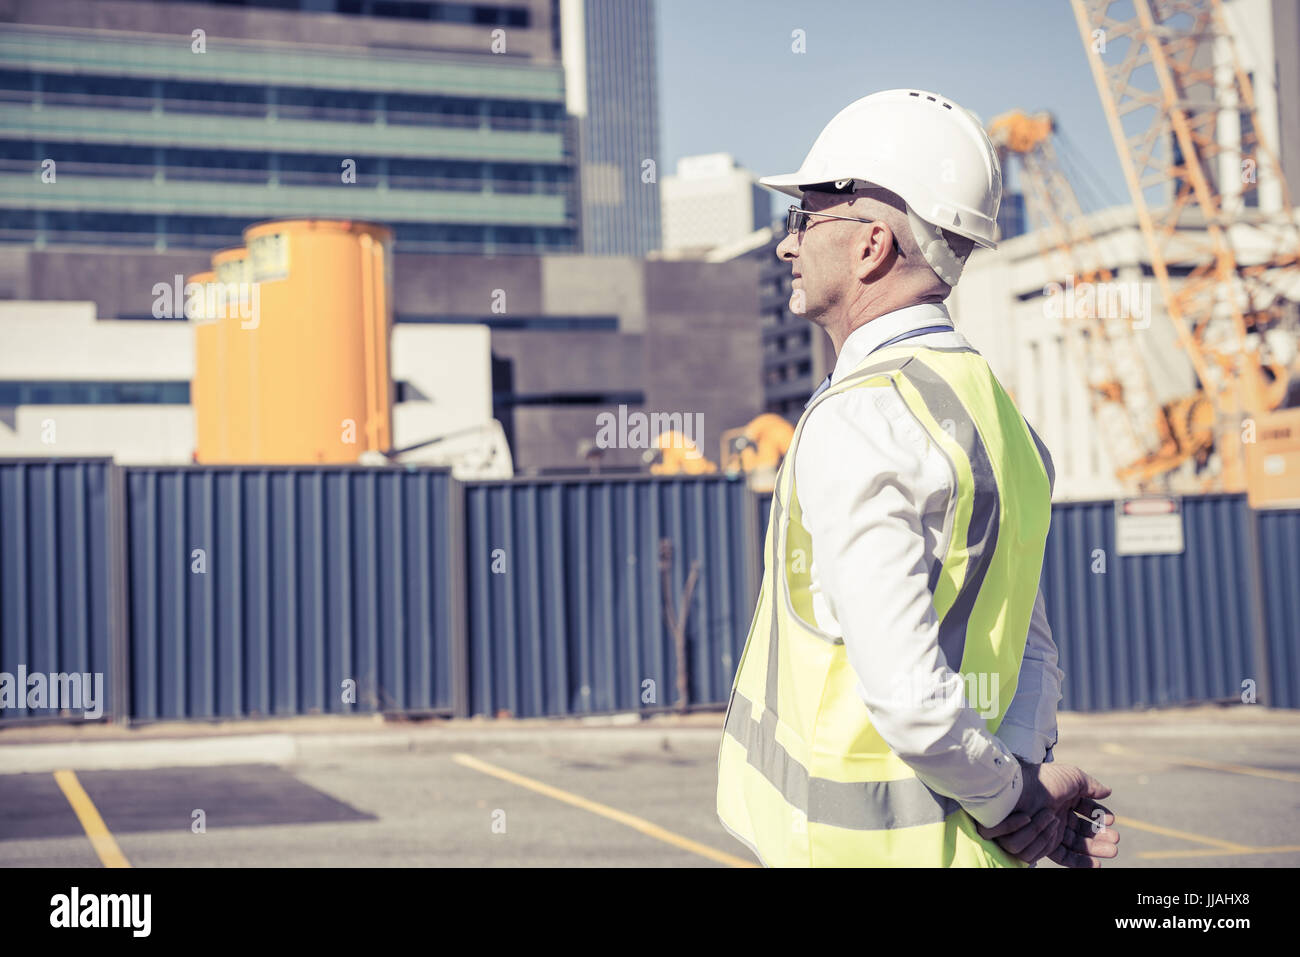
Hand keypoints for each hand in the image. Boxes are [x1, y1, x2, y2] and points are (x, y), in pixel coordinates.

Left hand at [977, 762, 1119, 866]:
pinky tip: (1096, 863)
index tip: (1111, 820)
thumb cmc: (1047, 781)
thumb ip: (1091, 786)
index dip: (1100, 816)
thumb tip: (1108, 791)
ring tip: (1113, 851)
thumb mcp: (1073, 778)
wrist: (1022, 791)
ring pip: (1077, 843)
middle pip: (1084, 829)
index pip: (1086, 810)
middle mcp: (1058, 814)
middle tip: (1116, 840)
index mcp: (1065, 798)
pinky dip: (1080, 861)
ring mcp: (1051, 829)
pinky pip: (1063, 856)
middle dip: (1101, 835)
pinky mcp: (1044, 843)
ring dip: (1096, 849)